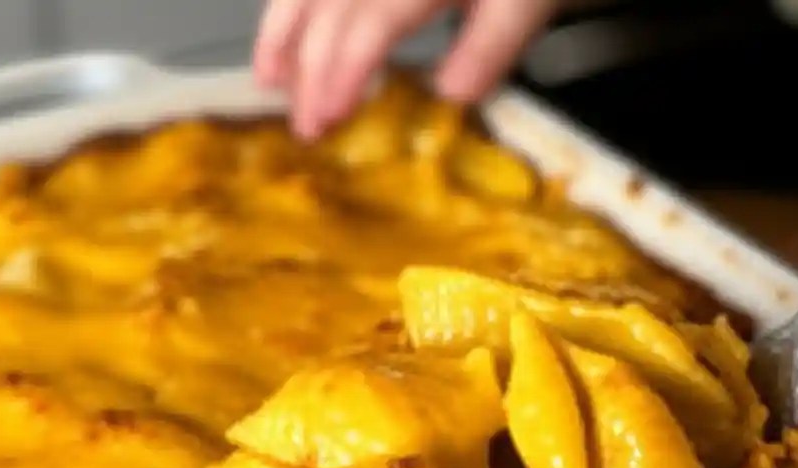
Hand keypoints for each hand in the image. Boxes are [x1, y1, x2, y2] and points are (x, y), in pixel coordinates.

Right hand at [254, 0, 557, 139]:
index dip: (343, 69)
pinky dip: (292, 4)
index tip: (329, 114)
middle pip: (331, 6)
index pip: (370, 20)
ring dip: (282, 30)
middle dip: (309, 68)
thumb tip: (448, 94)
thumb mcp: (526, 3)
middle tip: (306, 125)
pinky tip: (283, 33)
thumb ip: (489, 46)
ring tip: (270, 78)